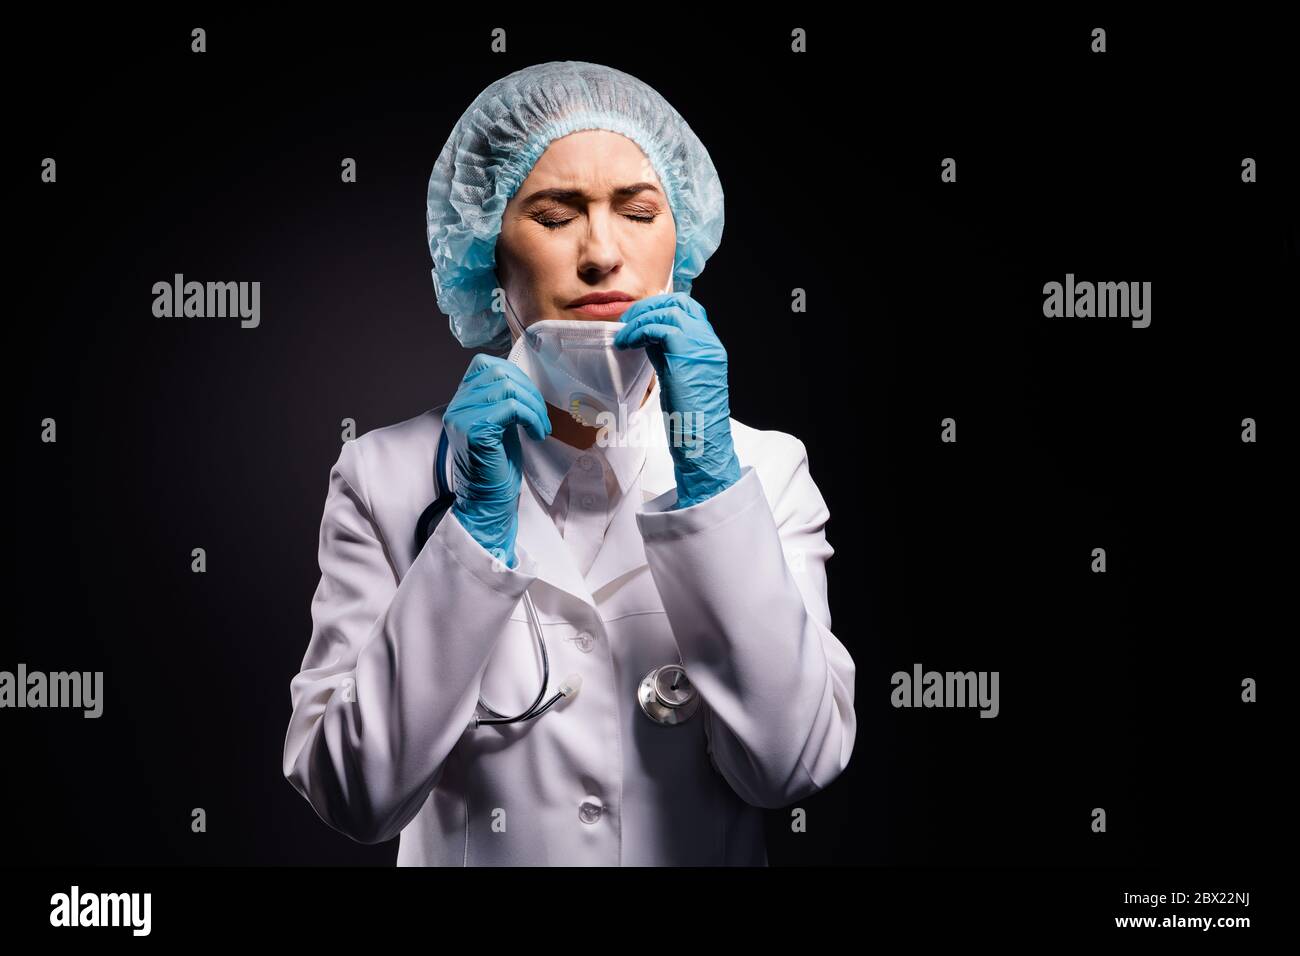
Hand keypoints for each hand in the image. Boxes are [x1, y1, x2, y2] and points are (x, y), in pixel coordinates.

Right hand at [443, 354, 550, 566]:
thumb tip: (524, 380)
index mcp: (461, 402)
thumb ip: (503, 401)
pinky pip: (511, 407)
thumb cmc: (497, 467)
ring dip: (533, 405)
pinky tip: (537, 434)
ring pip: (507, 387)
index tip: (531, 399)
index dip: (515, 374)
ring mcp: (462, 417)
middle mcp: (457, 407)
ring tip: (541, 426)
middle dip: (529, 390)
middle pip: (498, 371)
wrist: (487, 502)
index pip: (485, 364)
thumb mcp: (501, 425)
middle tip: (542, 415)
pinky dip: (532, 417)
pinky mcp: (475, 430)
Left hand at [614, 293, 740, 508]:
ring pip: (669, 311)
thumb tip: (645, 338)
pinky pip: (660, 328)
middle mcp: (709, 341)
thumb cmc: (689, 416)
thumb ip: (667, 354)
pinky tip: (627, 343)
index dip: (661, 307)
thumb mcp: (678, 377)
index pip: (688, 309)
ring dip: (641, 319)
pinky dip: (639, 331)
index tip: (638, 318)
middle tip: (627, 320)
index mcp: (709, 346)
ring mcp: (701, 346)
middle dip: (649, 306)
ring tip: (624, 334)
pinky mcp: (687, 354)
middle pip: (680, 303)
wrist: (702, 439)